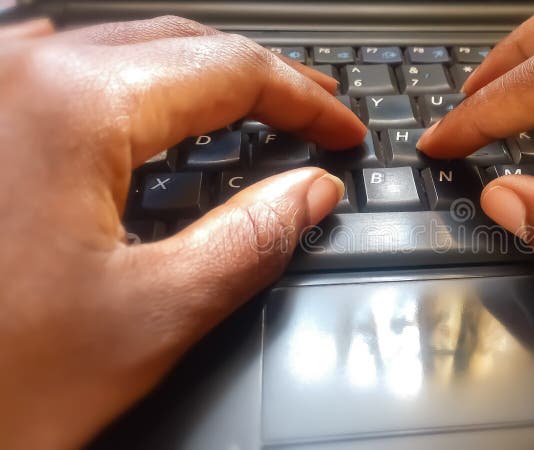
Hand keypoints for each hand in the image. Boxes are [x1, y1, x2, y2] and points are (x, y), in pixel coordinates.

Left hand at [0, 16, 364, 448]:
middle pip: (179, 46)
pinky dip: (136, 91)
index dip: (304, 101)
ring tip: (255, 107)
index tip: (343, 132)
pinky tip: (155, 114)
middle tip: (316, 112)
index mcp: (68, 106)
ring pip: (124, 52)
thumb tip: (311, 192)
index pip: (229, 70)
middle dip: (261, 80)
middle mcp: (15, 72)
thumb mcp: (150, 315)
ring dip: (201, 79)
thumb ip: (250, 240)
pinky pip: (69, 75)